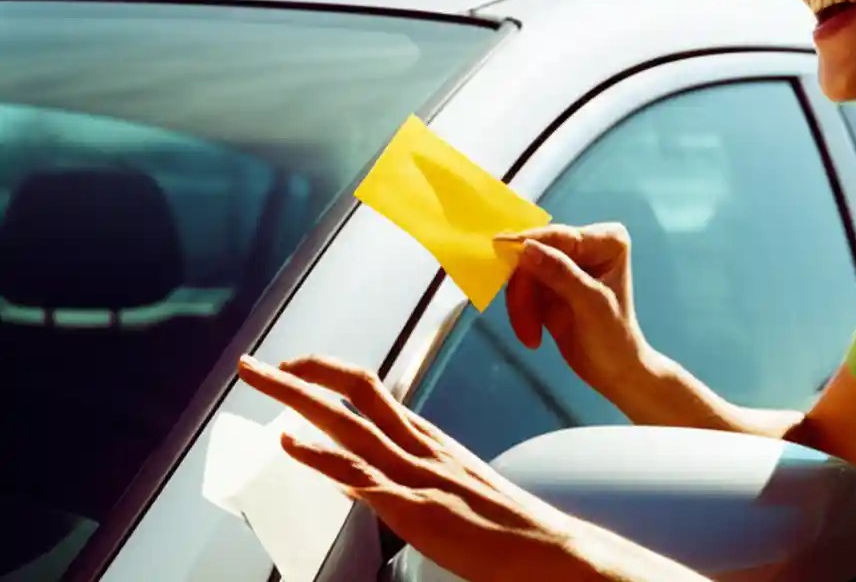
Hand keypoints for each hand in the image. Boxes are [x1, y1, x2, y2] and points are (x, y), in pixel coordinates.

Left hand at [235, 355, 585, 581]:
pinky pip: (357, 474)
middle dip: (297, 375)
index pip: (369, 388)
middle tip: (254, 366)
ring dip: (295, 399)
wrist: (544, 546)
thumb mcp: (454, 484)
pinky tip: (289, 445)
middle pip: (352, 391)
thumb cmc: (505, 523)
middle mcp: (418, 445)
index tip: (293, 370)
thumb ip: (410, 475)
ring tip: (259, 383)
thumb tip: (360, 480)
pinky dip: (319, 456)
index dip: (325, 373)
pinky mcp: (413, 507)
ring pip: (347, 421)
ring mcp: (414, 473)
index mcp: (427, 437)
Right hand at [498, 223, 652, 392]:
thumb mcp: (590, 303)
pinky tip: (532, 335)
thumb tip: (525, 248)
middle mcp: (585, 245)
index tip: (499, 247)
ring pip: (524, 272)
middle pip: (536, 253)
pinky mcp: (548, 283)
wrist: (613, 372)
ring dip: (522, 307)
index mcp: (606, 240)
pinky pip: (522, 288)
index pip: (559, 237)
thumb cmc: (613, 337)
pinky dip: (522, 312)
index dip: (529, 244)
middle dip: (526, 291)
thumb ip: (560, 273)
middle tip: (525, 327)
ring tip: (531, 338)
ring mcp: (565, 264)